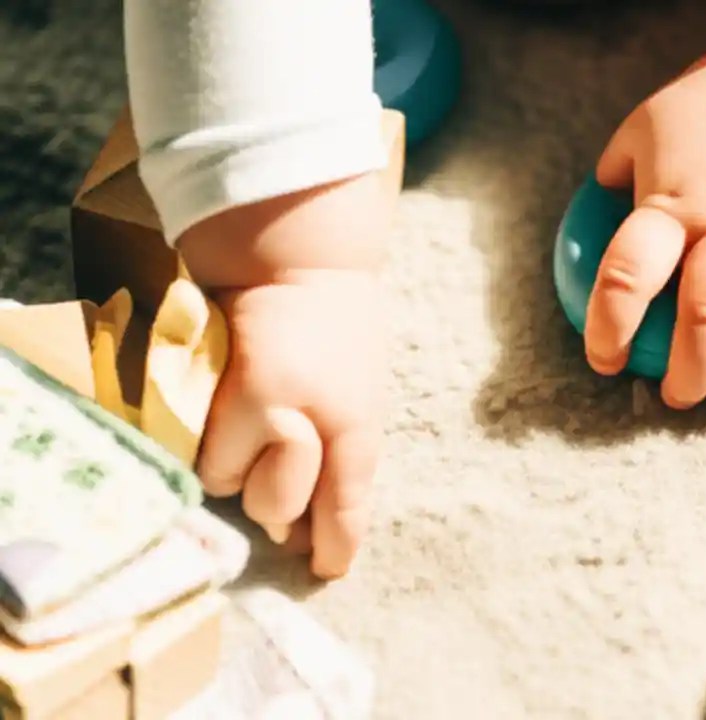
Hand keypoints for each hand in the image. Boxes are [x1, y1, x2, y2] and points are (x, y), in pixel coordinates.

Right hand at [198, 270, 387, 578]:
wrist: (299, 261)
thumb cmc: (339, 332)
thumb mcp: (363, 394)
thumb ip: (342, 455)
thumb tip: (299, 526)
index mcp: (357, 420)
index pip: (346, 500)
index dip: (334, 541)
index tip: (324, 569)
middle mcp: (309, 419)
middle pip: (275, 508)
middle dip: (276, 503)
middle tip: (278, 465)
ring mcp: (256, 403)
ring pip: (229, 483)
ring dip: (238, 467)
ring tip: (253, 419)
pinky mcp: (212, 389)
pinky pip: (199, 451)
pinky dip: (209, 445)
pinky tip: (222, 415)